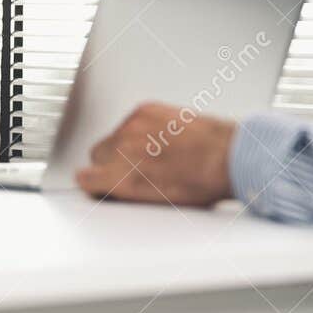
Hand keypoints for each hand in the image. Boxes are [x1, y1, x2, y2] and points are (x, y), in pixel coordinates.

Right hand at [74, 101, 237, 205]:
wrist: (228, 155)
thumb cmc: (201, 183)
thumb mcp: (157, 203)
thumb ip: (126, 192)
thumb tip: (111, 189)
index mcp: (124, 178)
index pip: (84, 177)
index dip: (94, 183)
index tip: (99, 184)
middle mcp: (124, 149)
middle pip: (96, 155)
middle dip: (110, 163)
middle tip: (132, 170)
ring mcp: (133, 125)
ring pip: (112, 136)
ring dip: (125, 145)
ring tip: (152, 154)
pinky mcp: (145, 109)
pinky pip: (129, 120)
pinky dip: (139, 129)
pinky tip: (159, 139)